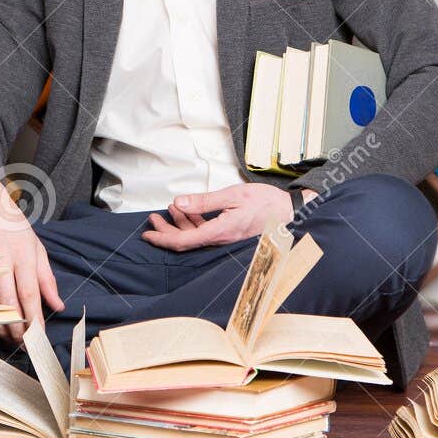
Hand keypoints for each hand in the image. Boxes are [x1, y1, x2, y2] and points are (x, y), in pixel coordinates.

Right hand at [0, 173, 62, 341]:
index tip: (38, 336)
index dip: (34, 319)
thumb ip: (46, 277)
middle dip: (16, 328)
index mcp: (23, 254)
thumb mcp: (35, 244)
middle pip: (9, 303)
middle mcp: (2, 259)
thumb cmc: (9, 221)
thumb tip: (58, 305)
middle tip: (22, 343)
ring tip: (6, 335)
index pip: (30, 294)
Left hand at [142, 183, 319, 251]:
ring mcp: (225, 237)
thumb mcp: (233, 195)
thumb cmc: (265, 203)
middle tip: (153, 220)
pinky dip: (193, 221)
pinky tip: (188, 210)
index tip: (148, 234)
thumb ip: (204, 201)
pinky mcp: (229, 233)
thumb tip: (179, 203)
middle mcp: (221, 239)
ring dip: (180, 223)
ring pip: (195, 235)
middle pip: (186, 241)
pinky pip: (205, 231)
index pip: (184, 241)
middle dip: (166, 231)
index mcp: (220, 231)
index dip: (163, 239)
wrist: (289, 212)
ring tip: (168, 210)